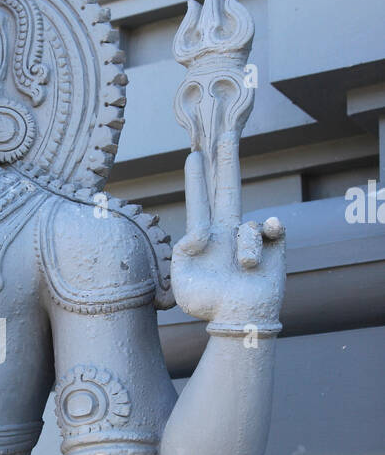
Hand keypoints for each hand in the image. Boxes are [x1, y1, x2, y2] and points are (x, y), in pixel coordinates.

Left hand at [172, 139, 285, 330]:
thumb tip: (198, 230)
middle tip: (224, 133)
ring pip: (247, 225)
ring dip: (245, 248)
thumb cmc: (208, 305)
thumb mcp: (181, 282)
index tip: (193, 155)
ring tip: (244, 269)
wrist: (239, 321)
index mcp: (202, 237)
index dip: (197, 178)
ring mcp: (249, 237)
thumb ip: (182, 252)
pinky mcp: (272, 245)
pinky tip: (261, 251)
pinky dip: (268, 234)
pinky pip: (272, 227)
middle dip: (226, 160)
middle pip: (227, 188)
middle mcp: (226, 231)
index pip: (199, 201)